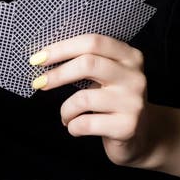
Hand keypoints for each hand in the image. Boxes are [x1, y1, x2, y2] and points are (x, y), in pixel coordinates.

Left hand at [29, 33, 153, 166]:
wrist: (141, 137)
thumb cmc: (113, 102)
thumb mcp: (108, 76)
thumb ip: (87, 61)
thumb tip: (45, 57)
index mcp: (129, 56)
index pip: (92, 42)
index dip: (62, 48)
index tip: (38, 58)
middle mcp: (135, 76)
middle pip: (88, 64)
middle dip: (58, 74)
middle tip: (39, 83)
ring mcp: (133, 102)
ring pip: (83, 98)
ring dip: (65, 109)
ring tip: (66, 115)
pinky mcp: (127, 126)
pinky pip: (85, 123)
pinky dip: (72, 126)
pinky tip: (75, 127)